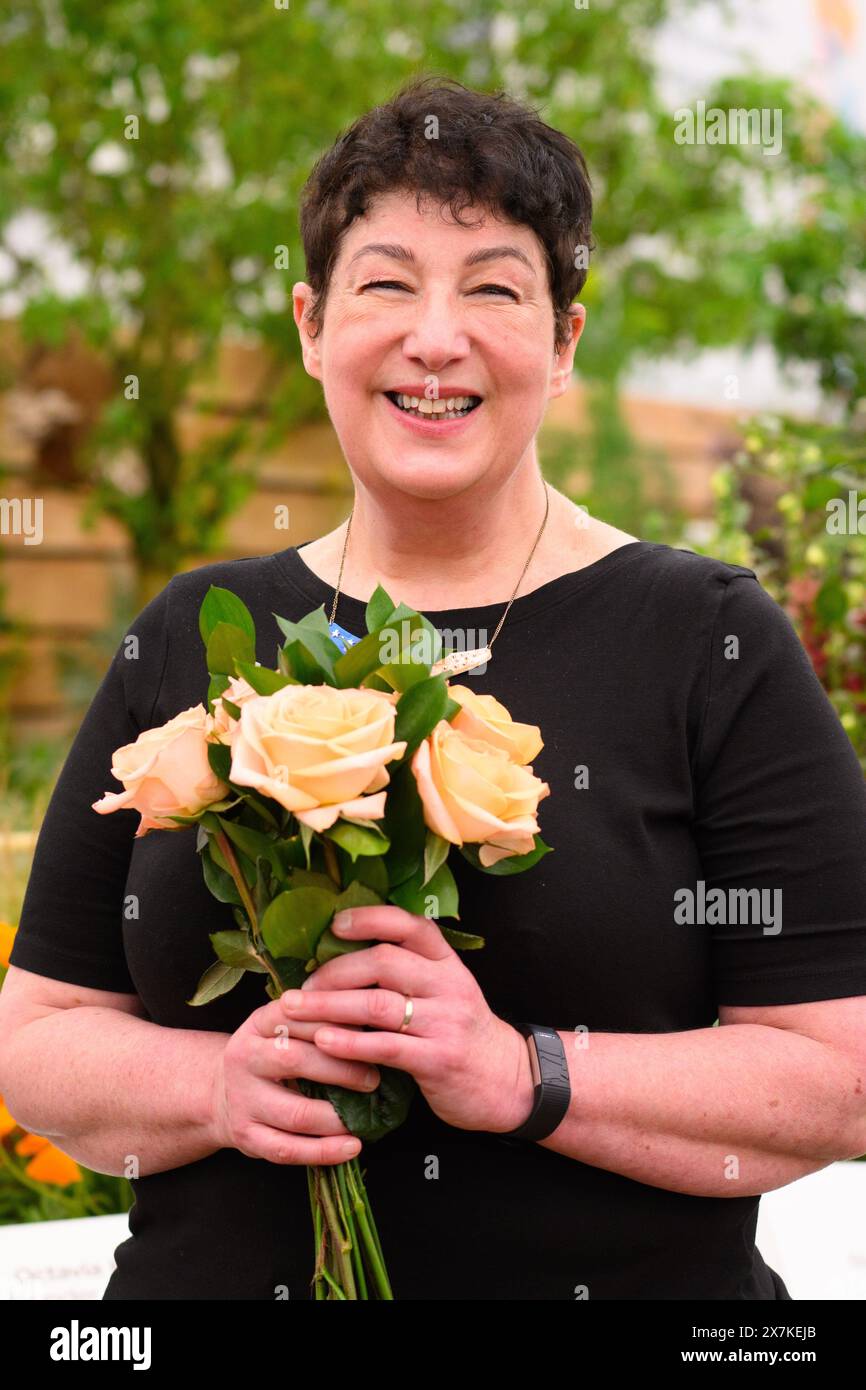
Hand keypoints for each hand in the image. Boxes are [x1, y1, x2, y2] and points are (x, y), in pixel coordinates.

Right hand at [209, 991, 381, 1165]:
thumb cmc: (271, 1054)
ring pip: (295, 1113)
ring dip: (337, 1118)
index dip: (335, 1024)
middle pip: (295, 1061)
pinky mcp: (247, 1137)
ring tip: (365, 1118)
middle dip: (342, 1070)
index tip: (369, 1033)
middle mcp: (245, 1057)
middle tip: (373, 1079)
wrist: (221, 1091)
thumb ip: (319, 1022)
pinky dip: (324, 1151)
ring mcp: (243, 1100)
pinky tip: (351, 1147)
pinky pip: (288, 1149)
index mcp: (259, 1023)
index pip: (297, 1016)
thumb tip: (373, 1024)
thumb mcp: (285, 1027)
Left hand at [280, 904, 535, 1133]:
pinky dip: (350, 1043)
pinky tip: (324, 1042)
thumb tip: (344, 963)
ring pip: (377, 1005)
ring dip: (329, 1006)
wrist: (513, 1082)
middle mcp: (449, 985)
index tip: (337, 923)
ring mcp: (445, 1022)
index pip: (411, 926)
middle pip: (384, 962)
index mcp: (448, 964)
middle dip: (334, 971)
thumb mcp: (449, 993)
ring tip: (294, 1010)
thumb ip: (411, 975)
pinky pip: (386, 1046)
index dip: (372, 919)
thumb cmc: (464, 1036)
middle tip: (300, 986)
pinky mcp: (439, 1059)